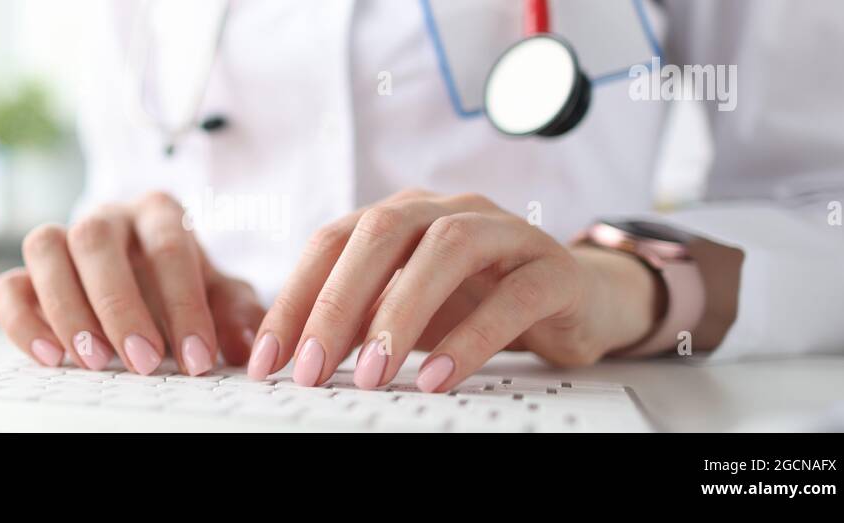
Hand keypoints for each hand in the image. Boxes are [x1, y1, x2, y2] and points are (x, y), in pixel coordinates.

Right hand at [0, 192, 265, 374]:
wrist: (148, 282)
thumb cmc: (184, 287)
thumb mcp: (219, 296)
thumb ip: (235, 314)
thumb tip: (248, 345)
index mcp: (158, 212)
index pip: (168, 245)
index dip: (183, 303)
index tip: (197, 358)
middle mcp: (105, 216)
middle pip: (95, 239)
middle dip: (119, 305)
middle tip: (144, 362)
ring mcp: (60, 240)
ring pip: (44, 248)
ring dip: (66, 308)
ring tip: (95, 362)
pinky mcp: (27, 275)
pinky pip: (8, 286)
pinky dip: (23, 322)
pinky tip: (53, 358)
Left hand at [247, 189, 663, 391]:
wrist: (576, 299)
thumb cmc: (479, 301)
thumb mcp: (408, 311)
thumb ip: (358, 322)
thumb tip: (297, 358)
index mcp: (402, 216)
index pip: (331, 242)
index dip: (294, 298)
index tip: (266, 359)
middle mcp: (447, 210)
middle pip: (380, 235)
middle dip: (336, 304)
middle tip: (310, 368)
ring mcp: (504, 232)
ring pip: (446, 251)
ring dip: (400, 314)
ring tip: (372, 374)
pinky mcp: (551, 268)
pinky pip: (511, 297)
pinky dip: (470, 340)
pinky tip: (437, 378)